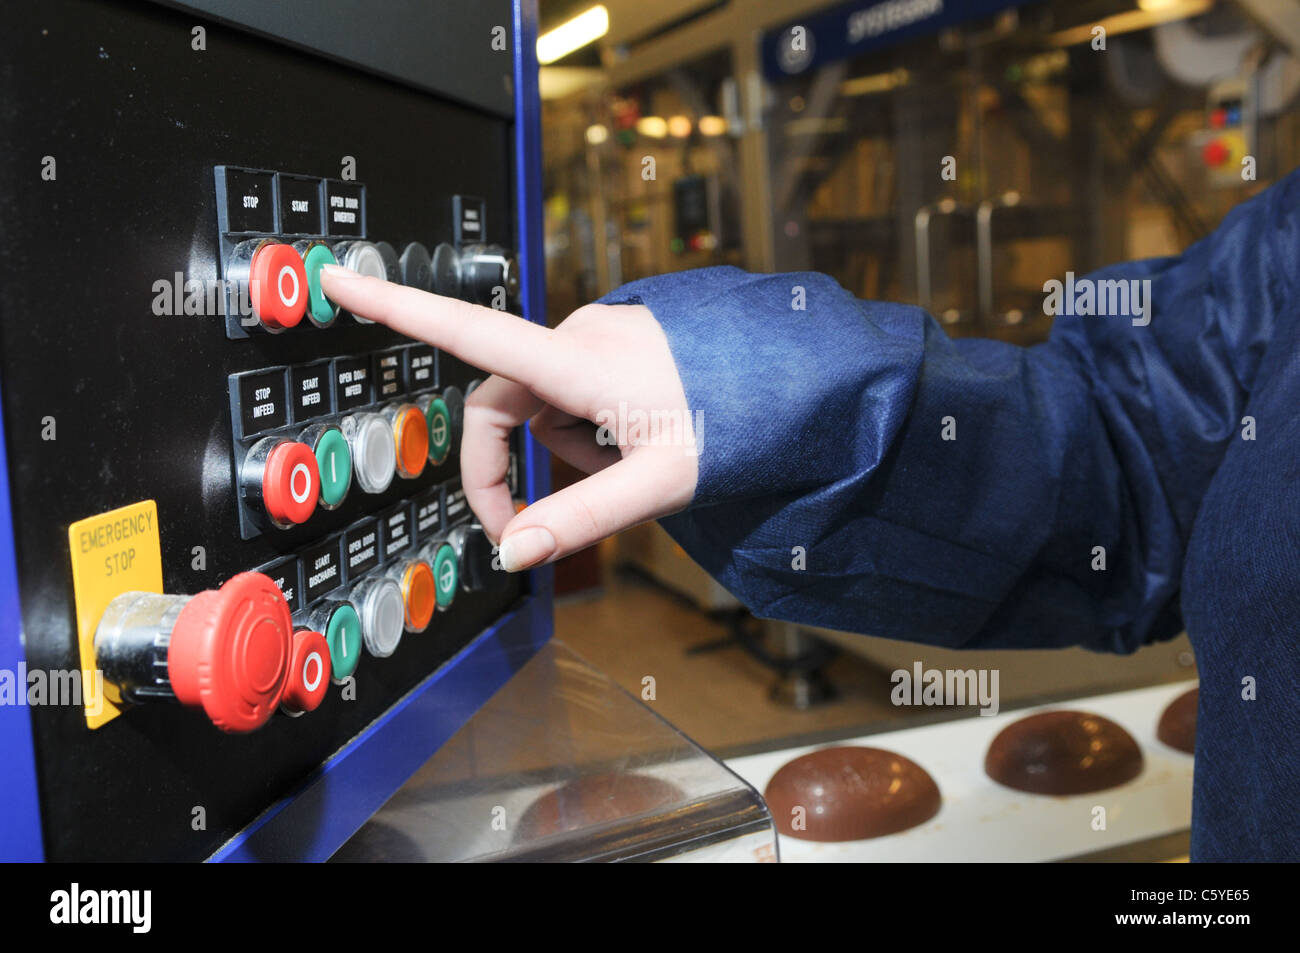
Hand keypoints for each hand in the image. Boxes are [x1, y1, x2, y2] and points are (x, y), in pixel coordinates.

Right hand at [320, 265, 698, 571]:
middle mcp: (577, 336)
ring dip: (563, 450)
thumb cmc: (734, 421)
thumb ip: (580, 518)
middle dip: (507, 472)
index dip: (395, 308)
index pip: (469, 331)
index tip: (336, 278)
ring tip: (628, 463)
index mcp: (576, 360)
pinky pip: (570, 393)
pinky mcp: (612, 343)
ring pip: (540, 407)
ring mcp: (595, 336)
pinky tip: (632, 438)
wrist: (793, 380)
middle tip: (528, 530)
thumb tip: (515, 552)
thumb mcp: (658, 483)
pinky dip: (585, 428)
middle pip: (499, 407)